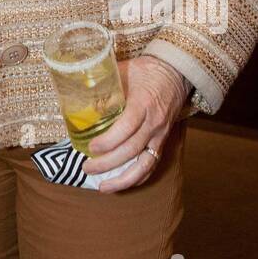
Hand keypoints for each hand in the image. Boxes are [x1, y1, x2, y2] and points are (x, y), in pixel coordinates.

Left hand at [81, 56, 189, 192]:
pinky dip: (138, 177)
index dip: (108, 141)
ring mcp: (160, 134)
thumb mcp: (124, 72)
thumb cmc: (146, 70)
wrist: (175, 72)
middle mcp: (153, 123)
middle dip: (107, 163)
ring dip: (123, 179)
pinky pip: (153, 164)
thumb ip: (105, 87)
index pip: (127, 127)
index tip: (91, 147)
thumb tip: (81, 101)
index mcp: (143, 103)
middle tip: (87, 167)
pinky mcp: (163, 140)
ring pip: (144, 164)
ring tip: (103, 187)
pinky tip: (123, 184)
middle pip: (131, 149)